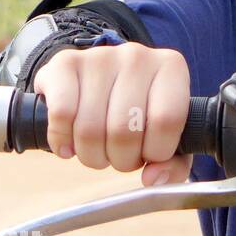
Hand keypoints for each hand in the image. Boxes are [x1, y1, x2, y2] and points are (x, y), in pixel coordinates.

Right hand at [32, 43, 193, 186]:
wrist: (97, 79)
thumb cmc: (140, 111)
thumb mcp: (167, 135)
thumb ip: (174, 163)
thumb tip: (153, 179)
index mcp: (171, 67)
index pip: (167, 121)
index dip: (155, 151)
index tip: (149, 155)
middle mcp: (137, 56)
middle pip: (125, 130)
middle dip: (121, 160)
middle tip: (120, 157)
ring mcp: (99, 57)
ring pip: (90, 128)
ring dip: (92, 156)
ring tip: (97, 151)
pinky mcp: (64, 63)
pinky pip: (61, 115)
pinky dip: (63, 141)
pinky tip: (69, 146)